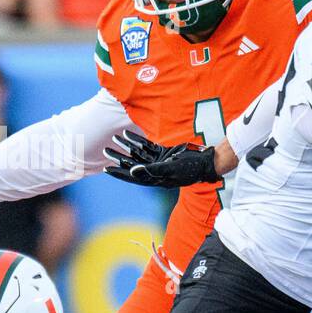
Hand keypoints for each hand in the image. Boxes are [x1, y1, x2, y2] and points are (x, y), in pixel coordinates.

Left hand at [104, 131, 220, 187]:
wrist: (206, 161)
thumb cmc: (190, 168)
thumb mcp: (170, 169)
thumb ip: (152, 170)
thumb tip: (132, 171)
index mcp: (155, 178)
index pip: (133, 177)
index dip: (119, 173)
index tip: (106, 169)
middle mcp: (155, 171)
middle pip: (132, 164)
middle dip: (119, 157)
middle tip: (105, 150)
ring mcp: (159, 161)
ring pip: (138, 153)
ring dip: (127, 146)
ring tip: (114, 138)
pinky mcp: (164, 153)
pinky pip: (147, 146)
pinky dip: (138, 140)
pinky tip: (127, 133)